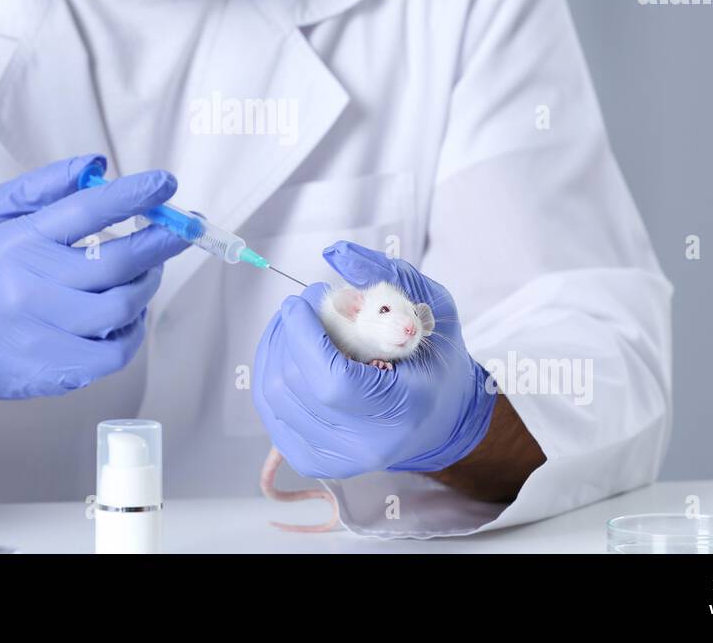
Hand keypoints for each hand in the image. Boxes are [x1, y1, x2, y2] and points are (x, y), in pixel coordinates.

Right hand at [0, 154, 187, 418]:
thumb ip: (42, 185)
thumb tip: (97, 165)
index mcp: (17, 241)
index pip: (88, 211)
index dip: (134, 195)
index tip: (166, 184)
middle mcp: (31, 286)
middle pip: (117, 263)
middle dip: (161, 242)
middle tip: (182, 229)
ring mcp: (43, 332)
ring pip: (122, 307)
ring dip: (148, 286)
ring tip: (147, 272)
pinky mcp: (52, 370)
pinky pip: (114, 352)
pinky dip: (133, 331)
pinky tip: (129, 315)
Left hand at [252, 241, 495, 477]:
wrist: (441, 420)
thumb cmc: (437, 362)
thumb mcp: (431, 307)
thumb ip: (386, 275)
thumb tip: (337, 255)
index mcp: (402, 410)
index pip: (331, 380)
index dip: (303, 336)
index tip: (300, 302)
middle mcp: (366, 445)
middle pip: (294, 386)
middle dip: (289, 334)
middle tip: (306, 307)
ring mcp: (336, 458)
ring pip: (274, 398)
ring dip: (277, 350)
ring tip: (299, 327)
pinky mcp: (313, 458)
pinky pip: (271, 411)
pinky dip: (274, 373)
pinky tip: (293, 353)